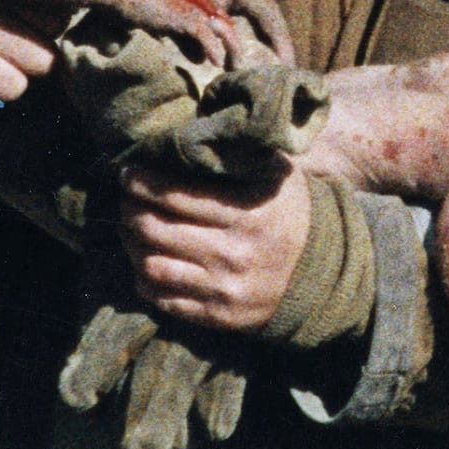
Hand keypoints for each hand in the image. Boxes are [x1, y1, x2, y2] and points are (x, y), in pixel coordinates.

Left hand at [118, 162, 311, 330]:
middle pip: (156, 230)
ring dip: (131, 247)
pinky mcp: (219, 315)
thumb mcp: (277, 176)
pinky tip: (144, 264)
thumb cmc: (291, 213)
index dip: (142, 183)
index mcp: (247, 213)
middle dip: (130, 211)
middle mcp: (234, 253)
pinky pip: (165, 301)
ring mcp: (225, 288)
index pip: (176, 196)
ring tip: (129, 231)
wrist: (324, 273)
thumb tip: (192, 133)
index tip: (128, 173)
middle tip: (125, 200)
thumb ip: (240, 154)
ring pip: (153, 267)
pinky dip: (146, 282)